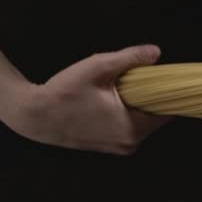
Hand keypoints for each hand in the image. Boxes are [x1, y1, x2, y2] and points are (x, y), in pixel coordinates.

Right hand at [6, 45, 170, 154]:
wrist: (34, 116)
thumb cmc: (65, 92)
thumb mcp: (98, 67)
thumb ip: (130, 58)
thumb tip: (157, 53)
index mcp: (132, 128)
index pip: (166, 111)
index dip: (167, 92)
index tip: (163, 76)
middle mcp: (129, 144)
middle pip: (154, 117)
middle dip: (149, 96)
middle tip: (138, 75)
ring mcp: (118, 148)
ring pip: (140, 122)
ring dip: (136, 104)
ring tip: (122, 85)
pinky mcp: (107, 147)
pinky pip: (127, 128)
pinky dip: (126, 113)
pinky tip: (112, 98)